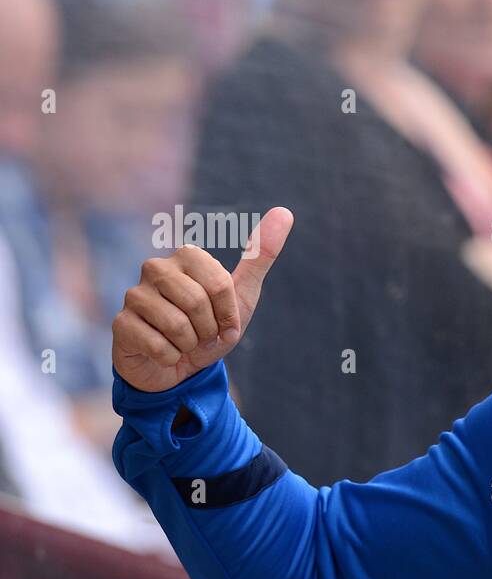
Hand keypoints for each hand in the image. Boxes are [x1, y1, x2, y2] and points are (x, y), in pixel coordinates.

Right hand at [112, 207, 292, 392]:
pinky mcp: (121, 323)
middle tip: (201, 334)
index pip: (220, 285)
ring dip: (190, 345)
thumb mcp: (242, 294)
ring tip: (184, 342)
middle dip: (209, 330)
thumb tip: (284, 212)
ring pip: (178, 327)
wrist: (179, 366)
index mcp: (187, 256)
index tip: (224, 322)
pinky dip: (171, 358)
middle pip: (197, 303)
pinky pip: (160, 347)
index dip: (228, 314)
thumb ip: (261, 255)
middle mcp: (155, 267)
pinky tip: (164, 352)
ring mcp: (134, 293)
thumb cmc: (210, 327)